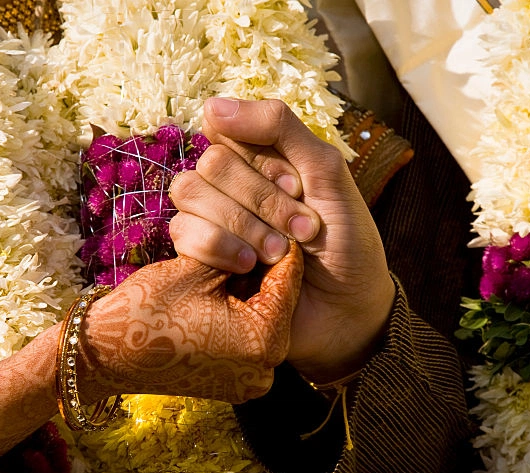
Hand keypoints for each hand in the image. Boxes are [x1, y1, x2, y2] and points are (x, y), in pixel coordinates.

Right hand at [80, 241, 302, 403]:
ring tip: (239, 259)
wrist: (105, 354)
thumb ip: (241, 246)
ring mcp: (249, 383)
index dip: (279, 241)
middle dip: (265, 267)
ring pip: (265, 319)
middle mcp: (265, 370)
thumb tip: (269, 229)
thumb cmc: (146, 308)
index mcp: (264, 341)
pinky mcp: (233, 385)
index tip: (278, 216)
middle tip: (260, 234)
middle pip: (279, 300)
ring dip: (254, 290)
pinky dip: (241, 314)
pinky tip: (224, 289)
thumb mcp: (200, 266)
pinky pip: (249, 340)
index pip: (288, 276)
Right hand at [169, 98, 395, 382]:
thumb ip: (278, 127)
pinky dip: (220, 248)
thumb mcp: (326, 172)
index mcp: (259, 158)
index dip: (261, 157)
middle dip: (260, 198)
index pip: (228, 128)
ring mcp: (210, 221)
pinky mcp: (196, 260)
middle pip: (210, 162)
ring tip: (278, 253)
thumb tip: (210, 105)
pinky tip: (249, 268)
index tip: (298, 185)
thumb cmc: (345, 243)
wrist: (347, 311)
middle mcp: (229, 185)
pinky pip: (182, 233)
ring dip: (242, 224)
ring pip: (190, 193)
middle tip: (300, 228)